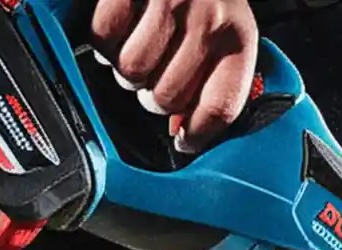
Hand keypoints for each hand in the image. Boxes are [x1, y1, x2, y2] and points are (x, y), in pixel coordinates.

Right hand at [91, 0, 258, 153]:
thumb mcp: (223, 30)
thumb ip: (210, 78)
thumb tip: (183, 131)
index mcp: (238, 39)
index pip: (221, 108)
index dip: (198, 135)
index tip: (182, 143)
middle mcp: (209, 20)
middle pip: (167, 98)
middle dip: (151, 96)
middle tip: (151, 77)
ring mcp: (170, 1)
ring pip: (133, 72)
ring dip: (125, 69)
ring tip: (134, 51)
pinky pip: (105, 36)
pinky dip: (104, 38)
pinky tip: (118, 28)